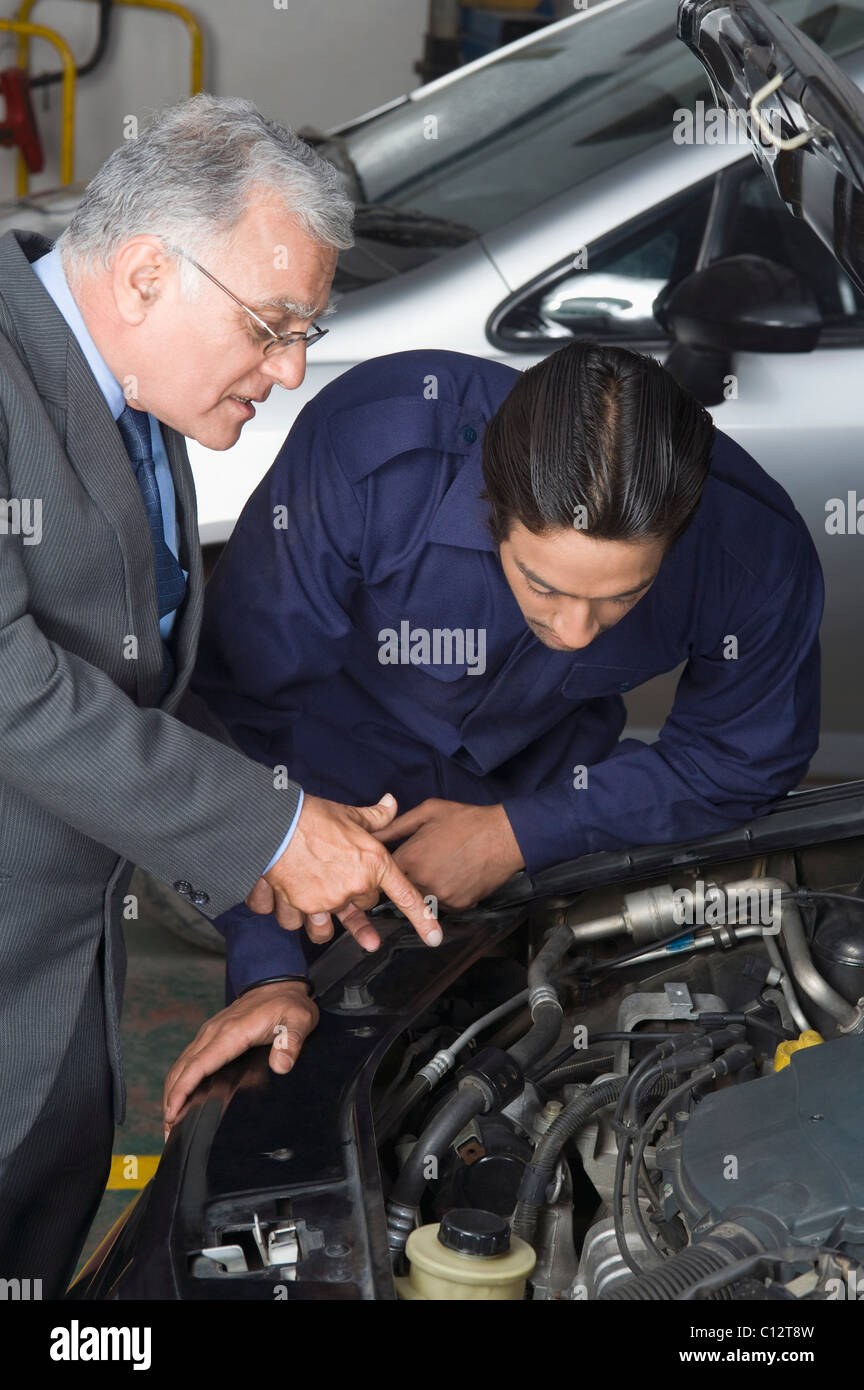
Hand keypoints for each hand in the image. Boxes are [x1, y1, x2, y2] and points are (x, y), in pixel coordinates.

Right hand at [163, 980, 317, 1137]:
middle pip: (182, 1068)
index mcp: (232, 1032)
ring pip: (181, 1064)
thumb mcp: (299, 1020)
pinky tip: (180, 1096)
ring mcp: (210, 1033)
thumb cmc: (289, 1004)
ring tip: (170, 1121)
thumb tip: (281, 1066)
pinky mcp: (211, 1035)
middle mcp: (214, 1032)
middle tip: (168, 1132)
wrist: (280, 984)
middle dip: (171, 1100)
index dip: (183, 1090)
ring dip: (172, 1091)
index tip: (173, 1114)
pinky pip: (189, 1059)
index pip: (199, 1064)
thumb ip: (291, 1042)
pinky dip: (180, 1079)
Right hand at [246, 792, 440, 950]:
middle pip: (363, 904)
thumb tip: (391, 803)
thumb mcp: (349, 814)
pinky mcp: (304, 908)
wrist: (274, 825)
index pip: (404, 895)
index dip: (421, 918)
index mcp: (374, 862)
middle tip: (335, 872)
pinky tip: (288, 896)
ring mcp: (330, 900)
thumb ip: (375, 816)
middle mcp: (355, 885)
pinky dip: (295, 914)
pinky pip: (303, 923)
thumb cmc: (311, 817)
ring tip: (315, 900)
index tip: (433, 937)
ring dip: (325, 916)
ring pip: (333, 922)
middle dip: (352, 894)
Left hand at [376, 800, 523, 910]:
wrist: (503, 836)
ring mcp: (441, 896)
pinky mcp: (458, 906)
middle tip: (424, 865)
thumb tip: (373, 834)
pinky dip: (446, 895)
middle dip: (408, 879)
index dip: (389, 868)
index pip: (385, 872)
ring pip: (423, 899)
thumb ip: (396, 825)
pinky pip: (443, 905)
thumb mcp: (428, 812)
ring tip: (442, 869)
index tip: (395, 864)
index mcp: (410, 858)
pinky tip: (456, 877)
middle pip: (402, 889)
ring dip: (426, 889)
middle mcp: (422, 881)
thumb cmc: (467, 821)